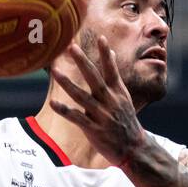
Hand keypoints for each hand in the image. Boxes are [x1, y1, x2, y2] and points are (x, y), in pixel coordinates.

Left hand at [48, 38, 146, 168]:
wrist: (134, 148)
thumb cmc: (126, 121)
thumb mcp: (124, 97)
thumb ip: (114, 76)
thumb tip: (112, 53)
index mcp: (118, 93)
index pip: (112, 70)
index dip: (106, 54)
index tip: (101, 38)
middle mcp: (110, 102)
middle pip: (95, 79)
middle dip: (83, 62)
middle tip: (71, 47)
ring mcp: (102, 115)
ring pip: (82, 97)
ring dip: (68, 84)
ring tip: (55, 71)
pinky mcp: (94, 129)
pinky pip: (77, 118)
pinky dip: (65, 110)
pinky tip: (53, 103)